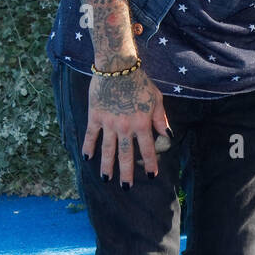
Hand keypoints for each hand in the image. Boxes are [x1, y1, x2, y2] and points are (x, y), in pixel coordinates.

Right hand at [84, 67, 169, 184]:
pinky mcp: (96, 116)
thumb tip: (167, 136)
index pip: (147, 149)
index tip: (151, 175)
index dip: (150, 163)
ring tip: (106, 179)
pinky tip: (87, 158)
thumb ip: (161, 119)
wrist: (117, 67)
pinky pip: (91, 135)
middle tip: (126, 187)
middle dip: (126, 172)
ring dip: (107, 165)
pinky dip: (89, 147)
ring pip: (108, 149)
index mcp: (143, 123)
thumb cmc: (140, 82)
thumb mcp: (157, 99)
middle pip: (126, 154)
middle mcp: (126, 127)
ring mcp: (109, 123)